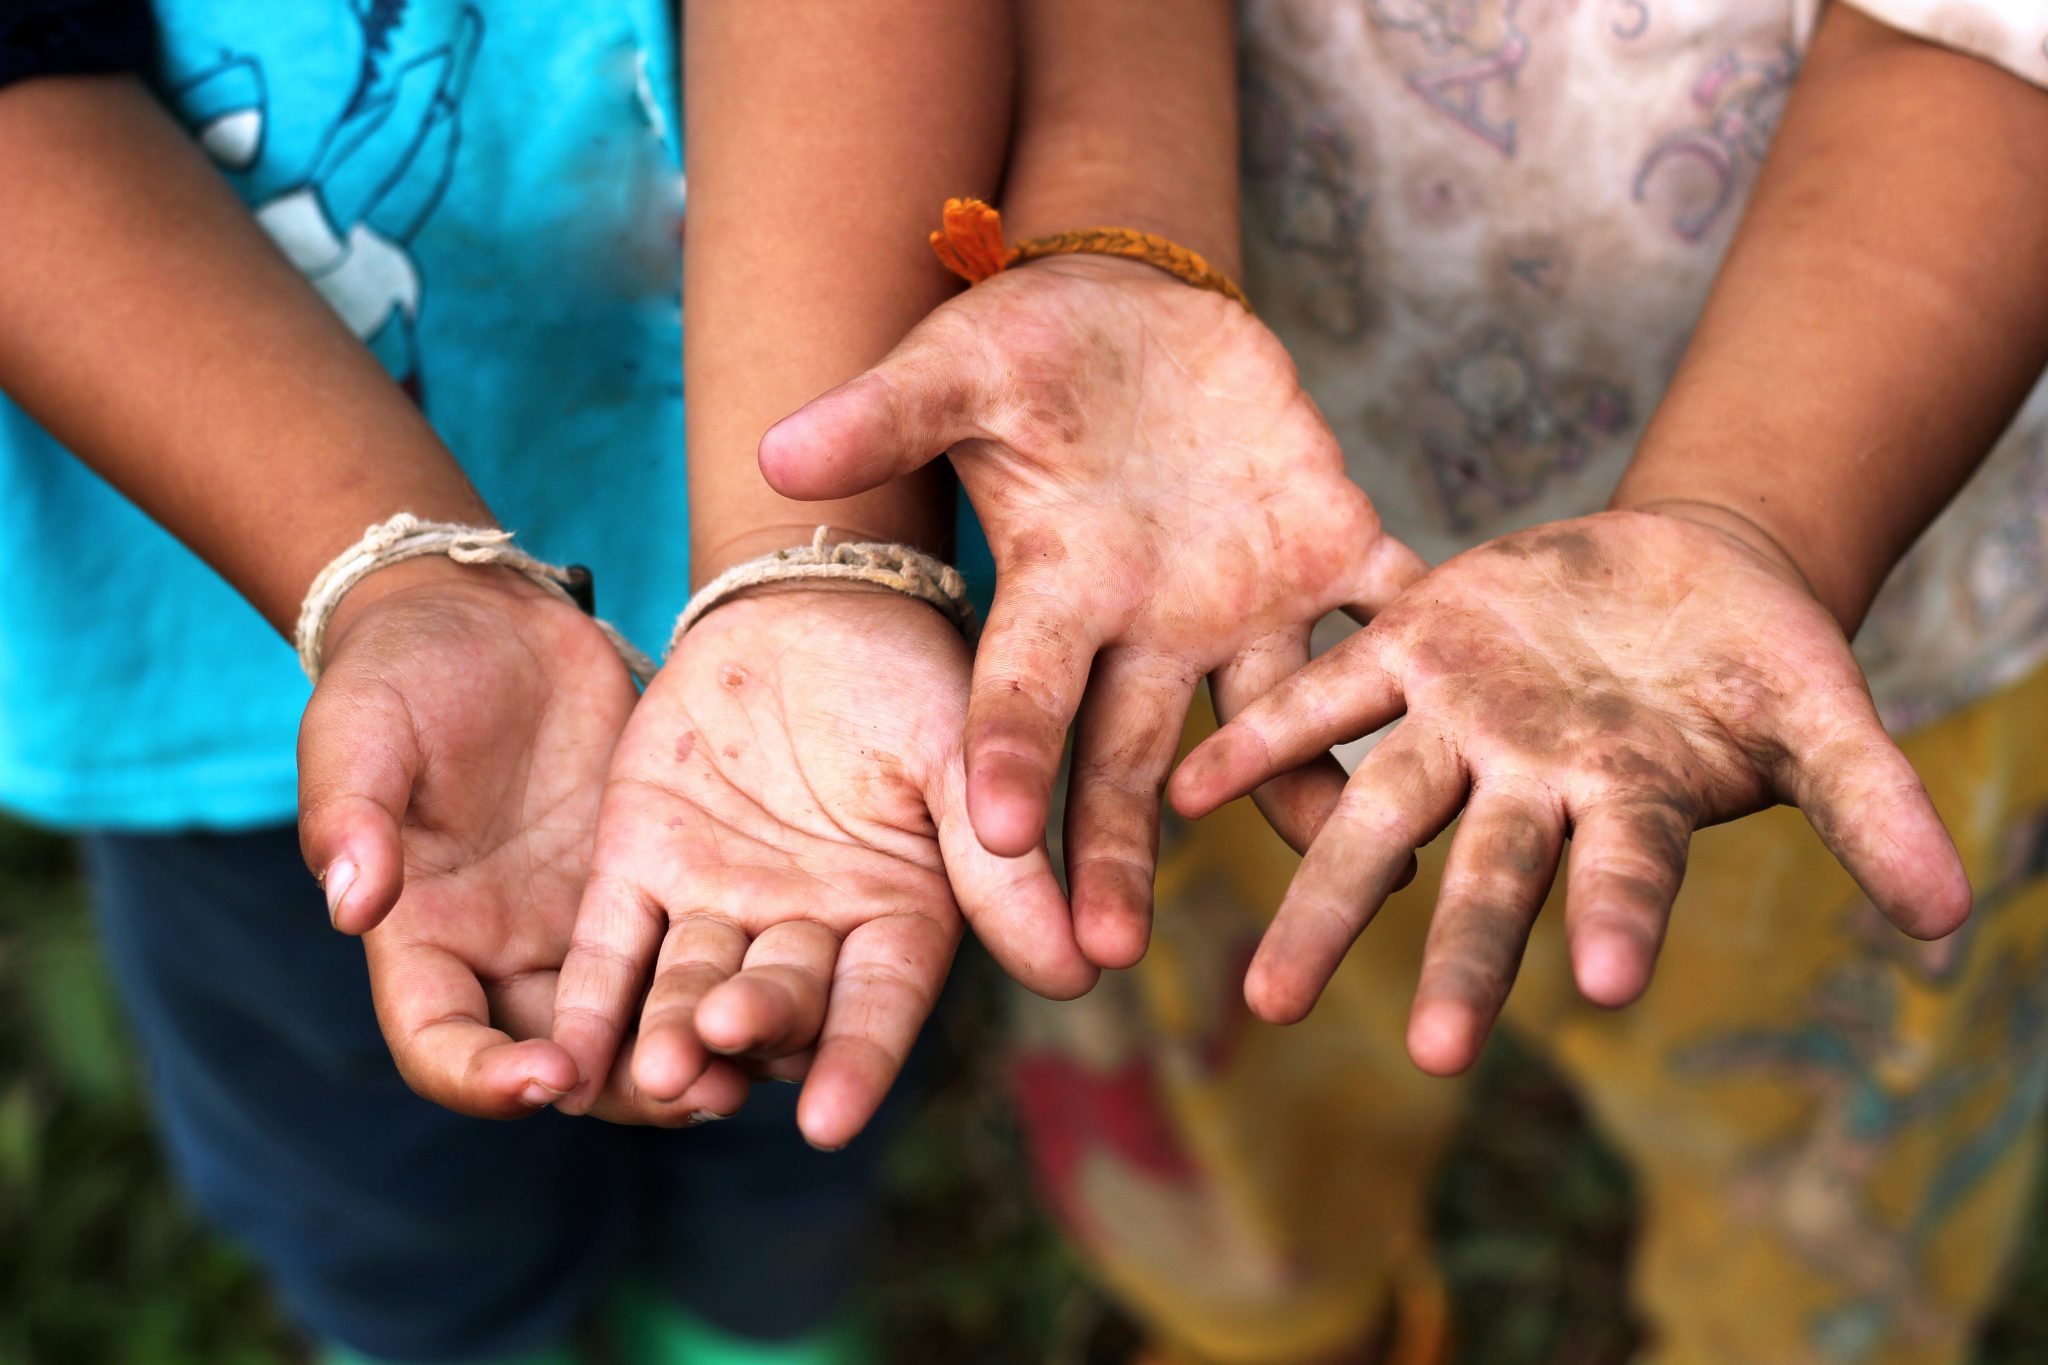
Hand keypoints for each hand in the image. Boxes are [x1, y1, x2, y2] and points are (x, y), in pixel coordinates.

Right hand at [297, 559, 744, 1122]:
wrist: (486, 619)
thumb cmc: (401, 670)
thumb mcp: (361, 725)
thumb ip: (352, 811)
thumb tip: (351, 906)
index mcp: (423, 937)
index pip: (440, 1042)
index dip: (485, 1078)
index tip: (552, 1078)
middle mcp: (504, 953)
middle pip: (558, 1061)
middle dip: (621, 1092)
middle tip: (692, 1095)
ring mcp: (581, 926)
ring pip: (637, 1027)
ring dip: (689, 1056)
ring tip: (754, 1068)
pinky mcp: (649, 883)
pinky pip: (690, 956)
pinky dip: (730, 988)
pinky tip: (794, 1001)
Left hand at [548, 584, 1091, 1149]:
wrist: (810, 602)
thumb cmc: (909, 676)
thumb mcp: (964, 756)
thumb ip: (1001, 864)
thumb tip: (1081, 975)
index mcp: (898, 917)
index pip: (877, 1006)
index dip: (856, 1062)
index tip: (831, 1122)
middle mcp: (810, 931)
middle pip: (781, 1003)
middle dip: (755, 1030)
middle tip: (722, 1045)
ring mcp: (724, 904)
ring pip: (695, 990)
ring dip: (673, 1036)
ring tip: (654, 1070)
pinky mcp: (644, 869)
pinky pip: (613, 947)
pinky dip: (591, 1005)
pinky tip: (563, 1061)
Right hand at [759, 256, 1423, 968]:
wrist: (1135, 318)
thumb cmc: (1028, 349)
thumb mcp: (958, 367)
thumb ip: (885, 415)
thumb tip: (773, 449)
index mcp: (1063, 584)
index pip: (1026, 690)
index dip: (1012, 758)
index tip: (999, 836)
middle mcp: (1152, 619)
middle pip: (1135, 755)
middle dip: (1121, 851)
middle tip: (1115, 953)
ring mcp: (1249, 593)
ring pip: (1278, 715)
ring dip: (1308, 789)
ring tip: (1360, 872)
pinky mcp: (1333, 538)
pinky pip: (1389, 598)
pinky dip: (1424, 640)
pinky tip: (1467, 707)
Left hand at [1170, 508, 1971, 1073]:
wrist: (1686, 569)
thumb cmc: (1760, 660)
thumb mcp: (1825, 714)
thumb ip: (1869, 803)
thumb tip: (1949, 922)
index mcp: (1631, 802)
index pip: (1626, 876)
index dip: (1616, 922)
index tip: (1602, 989)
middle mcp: (1531, 784)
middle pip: (1485, 883)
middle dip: (1456, 964)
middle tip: (1427, 1060)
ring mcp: (1462, 722)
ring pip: (1379, 818)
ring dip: (1324, 901)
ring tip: (1267, 1000)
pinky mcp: (1413, 644)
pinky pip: (1323, 698)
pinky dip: (1262, 742)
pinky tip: (1191, 792)